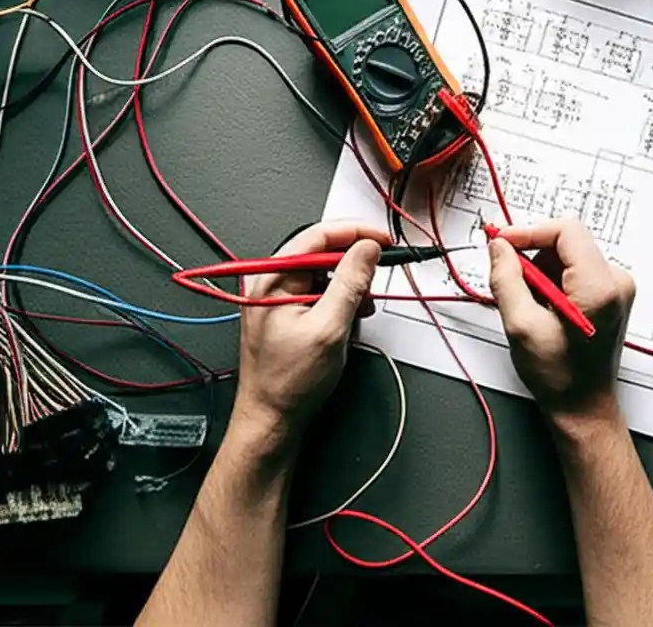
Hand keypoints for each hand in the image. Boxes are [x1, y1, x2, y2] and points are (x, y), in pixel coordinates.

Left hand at [233, 222, 389, 451]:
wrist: (272, 418)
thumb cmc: (289, 382)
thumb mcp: (330, 328)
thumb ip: (351, 283)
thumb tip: (367, 249)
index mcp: (270, 278)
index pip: (317, 236)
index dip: (355, 233)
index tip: (383, 240)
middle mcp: (269, 282)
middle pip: (320, 253)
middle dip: (354, 262)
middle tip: (379, 270)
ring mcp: (275, 297)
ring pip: (322, 273)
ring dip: (349, 284)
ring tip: (363, 304)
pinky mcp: (285, 312)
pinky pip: (317, 292)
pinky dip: (339, 299)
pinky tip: (351, 315)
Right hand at [488, 219, 634, 428]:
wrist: (583, 406)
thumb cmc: (560, 377)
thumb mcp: (521, 327)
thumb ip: (507, 279)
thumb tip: (499, 247)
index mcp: (599, 287)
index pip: (566, 230)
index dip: (529, 232)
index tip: (503, 243)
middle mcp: (615, 281)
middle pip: (567, 241)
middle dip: (532, 255)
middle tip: (510, 280)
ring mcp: (616, 288)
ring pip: (568, 255)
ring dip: (541, 271)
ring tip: (529, 305)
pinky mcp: (609, 294)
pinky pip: (575, 270)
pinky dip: (552, 281)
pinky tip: (542, 308)